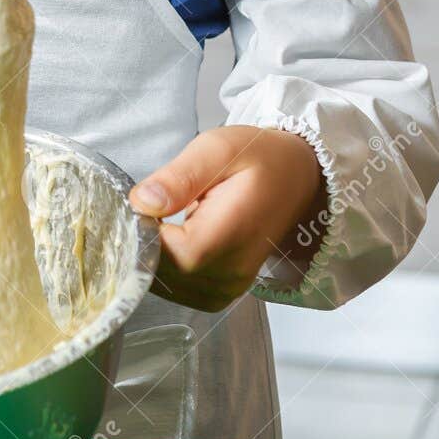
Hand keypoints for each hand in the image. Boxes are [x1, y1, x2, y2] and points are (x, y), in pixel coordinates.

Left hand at [128, 125, 327, 311]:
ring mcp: (229, 286)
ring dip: (155, 255)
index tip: (144, 203)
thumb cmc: (258, 158)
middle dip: (145, 241)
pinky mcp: (225, 289)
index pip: (166, 254)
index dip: (144, 230)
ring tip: (164, 219)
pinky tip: (172, 238)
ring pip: (167, 286)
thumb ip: (179, 177)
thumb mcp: (217, 148)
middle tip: (152, 205)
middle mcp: (231, 272)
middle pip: (163, 274)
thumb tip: (142, 203)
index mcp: (229, 236)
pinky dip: (168, 268)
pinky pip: (181, 290)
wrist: (295, 175)